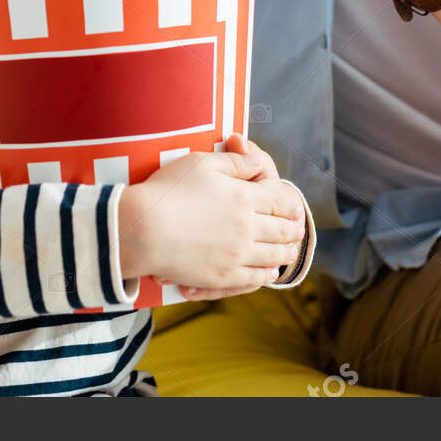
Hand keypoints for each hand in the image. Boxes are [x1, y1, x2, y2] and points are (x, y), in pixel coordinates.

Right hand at [118, 143, 304, 291]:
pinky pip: (255, 278)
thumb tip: (257, 162)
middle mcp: (247, 228)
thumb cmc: (167, 192)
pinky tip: (270, 271)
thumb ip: (235, 162)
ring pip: (274, 256)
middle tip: (298, 230)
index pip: (280, 201)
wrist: (142, 230)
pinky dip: (267, 274)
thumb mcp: (201, 163)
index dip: (289, 204)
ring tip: (290, 251)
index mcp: (245, 198)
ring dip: (286, 252)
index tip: (294, 207)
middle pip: (282, 230)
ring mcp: (237, 255)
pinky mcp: (222, 277)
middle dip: (293, 229)